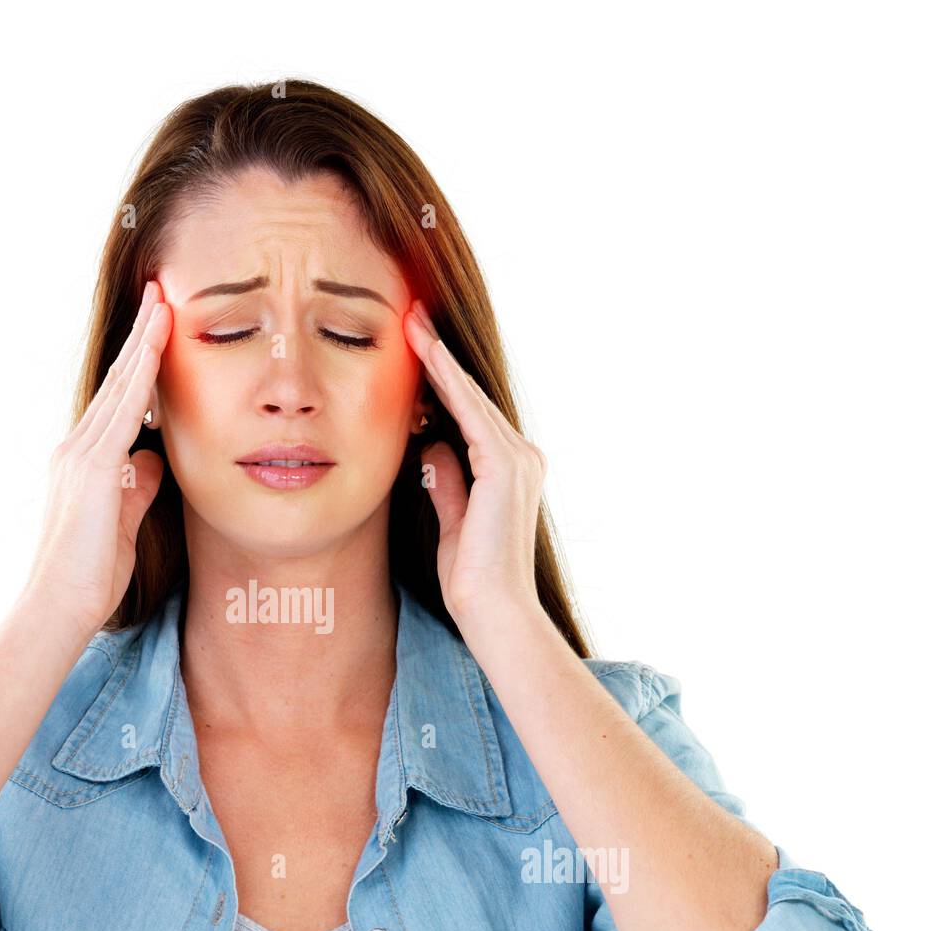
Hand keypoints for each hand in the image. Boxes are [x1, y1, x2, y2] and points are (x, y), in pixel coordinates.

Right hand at [20, 279, 170, 643]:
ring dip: (143, 343)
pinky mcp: (91, 470)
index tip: (160, 327)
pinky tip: (156, 348)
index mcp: (84, 461)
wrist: (59, 607)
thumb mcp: (125, 521)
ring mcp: (80, 455)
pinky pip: (122, 413)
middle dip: (141, 336)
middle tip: (160, 293)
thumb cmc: (91, 575)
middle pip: (117, 382)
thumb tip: (155, 459)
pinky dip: (139, 377)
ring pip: (119, 388)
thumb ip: (139, 487)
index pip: (120, 401)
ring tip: (163, 303)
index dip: (140, 362)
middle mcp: (76, 448)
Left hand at [403, 300, 546, 631]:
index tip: (413, 350)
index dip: (440, 382)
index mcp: (509, 471)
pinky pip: (470, 414)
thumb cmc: (472, 580)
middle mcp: (520, 458)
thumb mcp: (452, 522)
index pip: (468, 415)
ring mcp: (517, 460)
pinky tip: (427, 356)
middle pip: (470, 398)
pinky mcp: (505, 467)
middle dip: (438, 358)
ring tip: (411, 324)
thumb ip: (446, 483)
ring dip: (439, 360)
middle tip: (411, 319)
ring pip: (470, 399)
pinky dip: (448, 383)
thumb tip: (432, 449)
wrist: (494, 611)